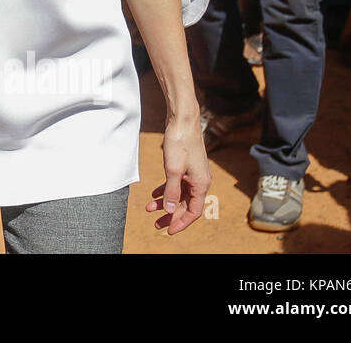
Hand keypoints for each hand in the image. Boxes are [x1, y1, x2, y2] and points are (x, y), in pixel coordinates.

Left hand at [146, 110, 210, 234]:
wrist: (182, 120)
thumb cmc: (180, 142)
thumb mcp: (173, 169)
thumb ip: (172, 191)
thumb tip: (170, 210)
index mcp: (201, 184)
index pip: (193, 211)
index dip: (181, 222)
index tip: (169, 230)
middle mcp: (200, 181)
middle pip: (185, 205)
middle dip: (170, 215)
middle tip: (156, 224)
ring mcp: (193, 173)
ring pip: (179, 194)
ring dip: (166, 202)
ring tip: (149, 209)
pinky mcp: (186, 166)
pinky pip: (177, 183)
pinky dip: (166, 190)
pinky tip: (154, 194)